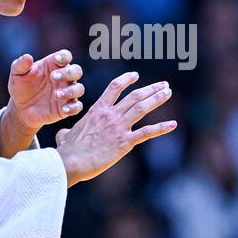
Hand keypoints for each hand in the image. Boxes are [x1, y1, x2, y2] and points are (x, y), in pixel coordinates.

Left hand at [7, 49, 85, 132]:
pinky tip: (65, 109)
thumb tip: (27, 57)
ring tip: (56, 94)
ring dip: (71, 91)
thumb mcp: (16, 75)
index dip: (64, 56)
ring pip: (79, 88)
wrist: (20, 109)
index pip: (65, 56)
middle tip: (53, 77)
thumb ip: (20, 65)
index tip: (57, 59)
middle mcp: (64, 78)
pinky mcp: (66, 107)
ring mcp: (67, 92)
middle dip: (68, 73)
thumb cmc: (21, 87)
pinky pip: (77, 107)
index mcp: (53, 65)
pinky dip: (73, 107)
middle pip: (76, 70)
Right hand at [55, 71, 176, 185]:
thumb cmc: (67, 151)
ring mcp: (119, 127)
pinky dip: (161, 127)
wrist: (71, 161)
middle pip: (134, 96)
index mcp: (97, 110)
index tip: (136, 76)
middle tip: (163, 84)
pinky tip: (173, 124)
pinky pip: (147, 132)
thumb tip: (64, 136)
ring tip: (168, 92)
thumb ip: (67, 133)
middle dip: (151, 89)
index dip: (126, 80)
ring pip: (142, 107)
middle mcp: (110, 115)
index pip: (114, 87)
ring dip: (157, 98)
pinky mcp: (125, 142)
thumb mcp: (65, 136)